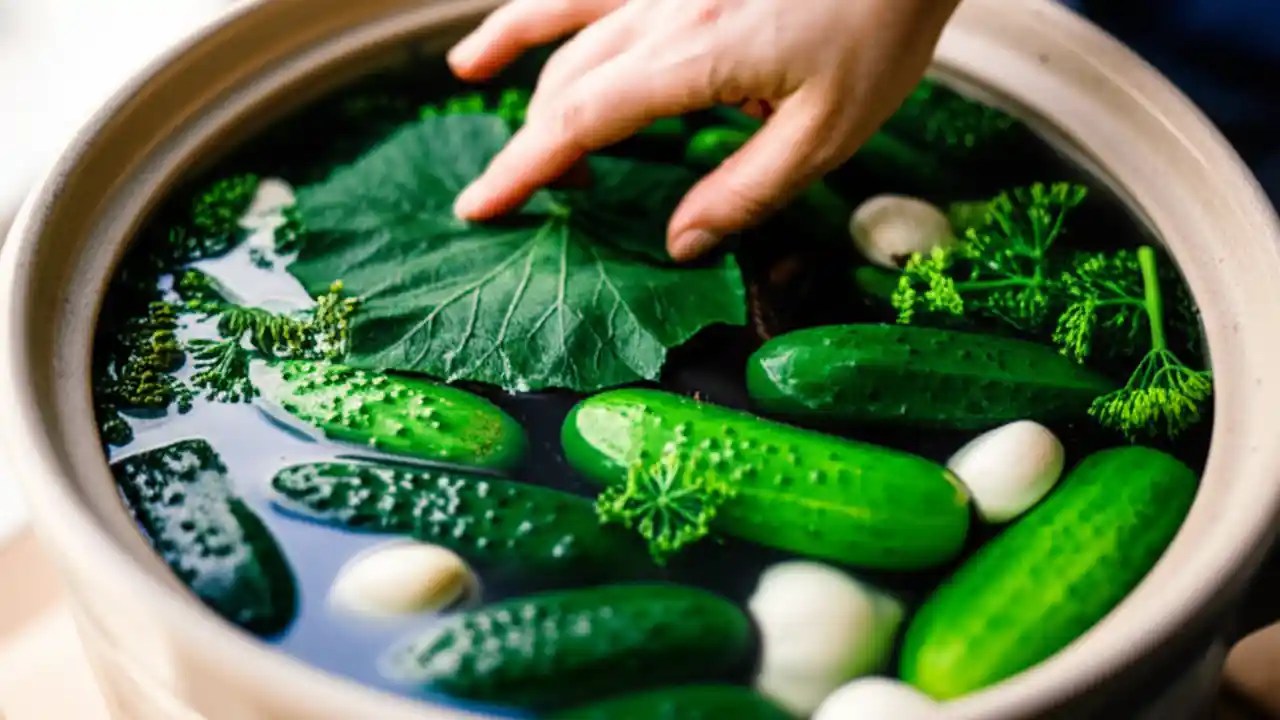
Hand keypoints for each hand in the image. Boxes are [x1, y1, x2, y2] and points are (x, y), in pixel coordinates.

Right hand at [448, 0, 961, 260]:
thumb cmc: (881, 26)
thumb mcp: (828, 131)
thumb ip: (746, 191)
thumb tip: (681, 243)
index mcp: (696, 55)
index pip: (582, 120)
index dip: (523, 167)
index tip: (480, 207)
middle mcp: (664, 7)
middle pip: (568, 80)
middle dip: (535, 143)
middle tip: (530, 198)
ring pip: (564, 16)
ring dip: (514, 52)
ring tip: (469, 75)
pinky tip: (526, 17)